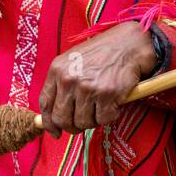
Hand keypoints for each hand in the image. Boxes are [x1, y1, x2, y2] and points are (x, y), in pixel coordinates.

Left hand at [38, 23, 156, 136]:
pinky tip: (113, 103)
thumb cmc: (101, 54)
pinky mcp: (107, 94)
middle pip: (62, 119)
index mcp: (57, 70)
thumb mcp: (73, 62)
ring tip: (100, 107)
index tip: (56, 132)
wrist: (129, 44)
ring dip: (93, 120)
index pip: (45, 104)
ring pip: (83, 122)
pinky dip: (110, 115)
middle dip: (72, 126)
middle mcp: (69, 79)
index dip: (49, 123)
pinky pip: (103, 119)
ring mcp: (88, 87)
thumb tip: (52, 117)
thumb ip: (61, 84)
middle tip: (82, 124)